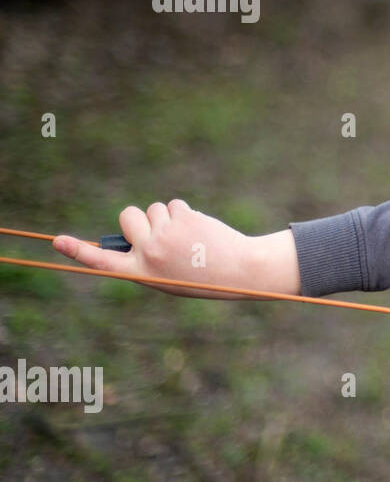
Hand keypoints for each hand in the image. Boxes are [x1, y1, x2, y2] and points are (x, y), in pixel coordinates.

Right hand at [51, 199, 260, 299]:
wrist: (239, 270)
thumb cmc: (199, 276)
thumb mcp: (165, 275)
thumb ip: (144, 257)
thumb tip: (130, 231)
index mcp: (141, 272)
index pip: (102, 262)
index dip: (78, 251)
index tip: (58, 241)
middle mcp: (149, 252)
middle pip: (127, 216)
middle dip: (139, 217)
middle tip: (159, 231)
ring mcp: (166, 234)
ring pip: (153, 208)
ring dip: (166, 216)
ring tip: (187, 236)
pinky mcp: (184, 219)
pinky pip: (174, 205)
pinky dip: (184, 213)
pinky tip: (198, 229)